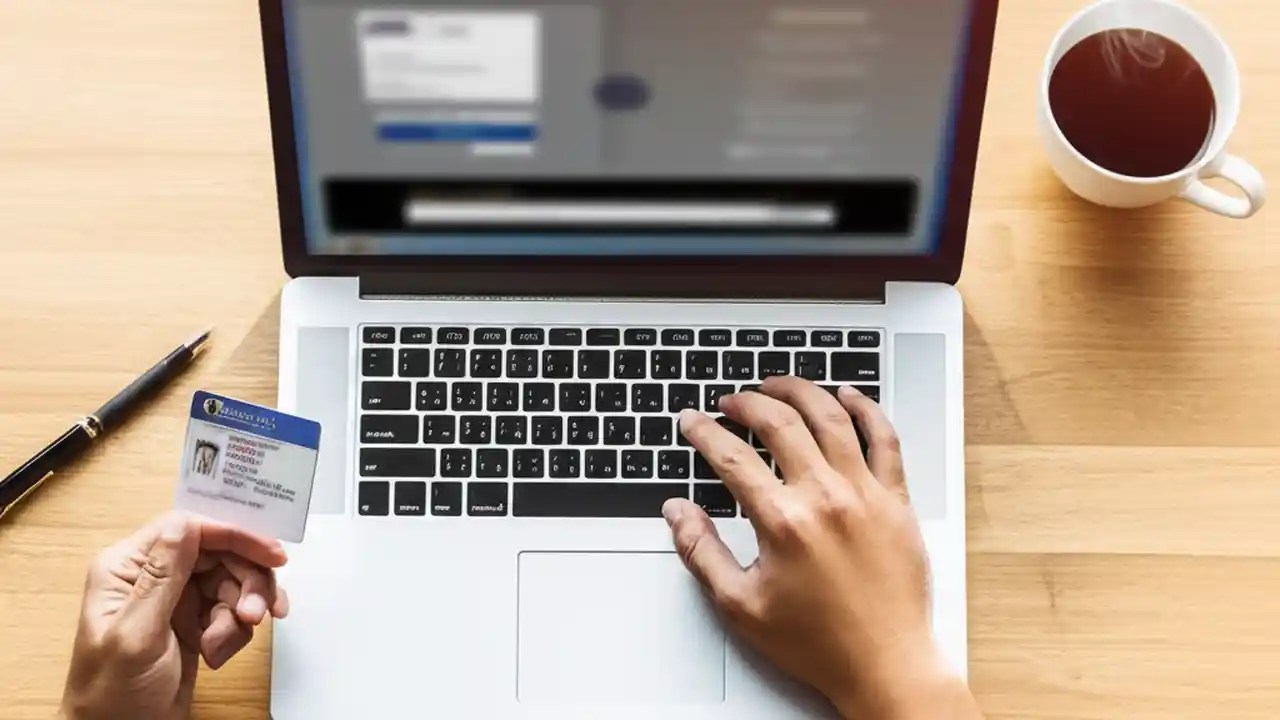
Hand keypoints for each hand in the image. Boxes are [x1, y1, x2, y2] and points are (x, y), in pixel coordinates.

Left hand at [60, 511, 288, 719]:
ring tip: (234, 637)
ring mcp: (176, 599)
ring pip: (232, 581)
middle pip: (220, 553)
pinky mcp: (195, 621)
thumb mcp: (136, 633)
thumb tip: (185, 524)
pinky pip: (232, 609)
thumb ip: (161, 577)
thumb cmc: (112, 693)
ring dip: (242, 609)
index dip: (235, 535)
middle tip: (258, 613)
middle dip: (246, 581)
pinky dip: (235, 631)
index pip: (189, 529)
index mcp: (127, 567)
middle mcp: (153, 576)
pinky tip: (220, 651)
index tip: (271, 554)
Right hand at [664, 377, 980, 719]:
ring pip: (831, 416)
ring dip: (799, 391)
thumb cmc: (818, 642)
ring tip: (776, 384)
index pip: (732, 457)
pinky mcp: (897, 500)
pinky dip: (866, 408)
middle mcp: (826, 497)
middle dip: (746, 403)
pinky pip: (885, 437)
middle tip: (730, 401)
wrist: (885, 664)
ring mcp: (866, 493)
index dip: (704, 433)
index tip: (692, 422)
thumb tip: (677, 512)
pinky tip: (847, 395)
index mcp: (784, 521)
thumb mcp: (740, 606)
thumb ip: (702, 552)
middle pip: (780, 423)